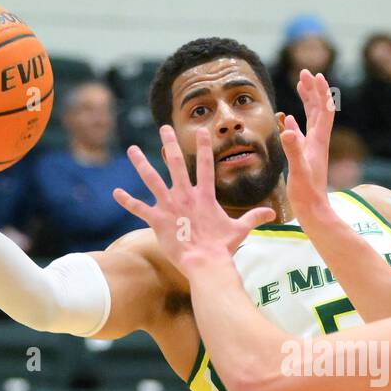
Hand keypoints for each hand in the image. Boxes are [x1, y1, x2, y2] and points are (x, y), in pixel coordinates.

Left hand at [112, 125, 274, 275]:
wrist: (205, 263)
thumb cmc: (222, 247)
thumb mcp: (240, 230)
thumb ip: (254, 218)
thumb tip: (274, 214)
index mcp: (204, 196)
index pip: (205, 165)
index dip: (204, 147)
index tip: (201, 131)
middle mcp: (185, 195)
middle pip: (174, 163)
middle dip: (168, 144)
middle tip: (163, 128)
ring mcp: (169, 206)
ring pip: (152, 179)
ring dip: (141, 163)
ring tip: (132, 150)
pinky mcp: (157, 220)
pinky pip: (139, 208)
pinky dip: (127, 200)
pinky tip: (116, 192)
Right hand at [278, 69, 335, 213]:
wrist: (313, 212)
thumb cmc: (306, 195)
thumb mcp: (298, 171)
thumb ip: (293, 150)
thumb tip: (287, 127)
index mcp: (318, 143)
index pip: (322, 111)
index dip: (320, 92)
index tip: (314, 74)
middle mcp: (317, 143)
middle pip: (318, 111)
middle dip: (312, 90)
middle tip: (304, 73)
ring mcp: (311, 150)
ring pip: (311, 120)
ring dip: (307, 102)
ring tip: (300, 86)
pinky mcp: (304, 158)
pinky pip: (301, 135)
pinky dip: (295, 124)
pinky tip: (289, 121)